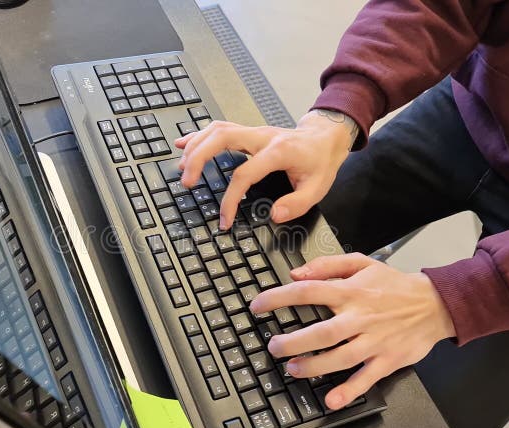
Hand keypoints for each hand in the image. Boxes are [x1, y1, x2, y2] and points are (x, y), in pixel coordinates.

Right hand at [175, 110, 357, 228]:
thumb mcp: (318, 188)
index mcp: (278, 151)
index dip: (231, 198)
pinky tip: (183, 144)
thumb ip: (296, 203)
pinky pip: (218, 128)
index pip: (244, 173)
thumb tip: (274, 214)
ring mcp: (253, 131)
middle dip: (199, 158)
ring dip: (195, 145)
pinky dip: (199, 135)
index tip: (224, 219)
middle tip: (187, 181)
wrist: (326, 138)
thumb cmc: (320, 162)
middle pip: (221, 137)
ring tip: (181, 166)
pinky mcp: (248, 132)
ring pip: (216, 129)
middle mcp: (262, 137)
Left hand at [249, 253, 455, 409]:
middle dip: (293, 341)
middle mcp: (360, 317)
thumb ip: (327, 265)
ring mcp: (374, 341)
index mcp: (350, 292)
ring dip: (314, 366)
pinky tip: (332, 399)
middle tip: (273, 346)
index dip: (278, 298)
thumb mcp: (361, 263)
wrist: (434, 304)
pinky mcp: (387, 360)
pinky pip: (366, 378)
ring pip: (341, 357)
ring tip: (292, 369)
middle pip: (322, 331)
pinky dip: (349, 391)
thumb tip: (296, 273)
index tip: (258, 306)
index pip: (307, 292)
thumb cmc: (394, 285)